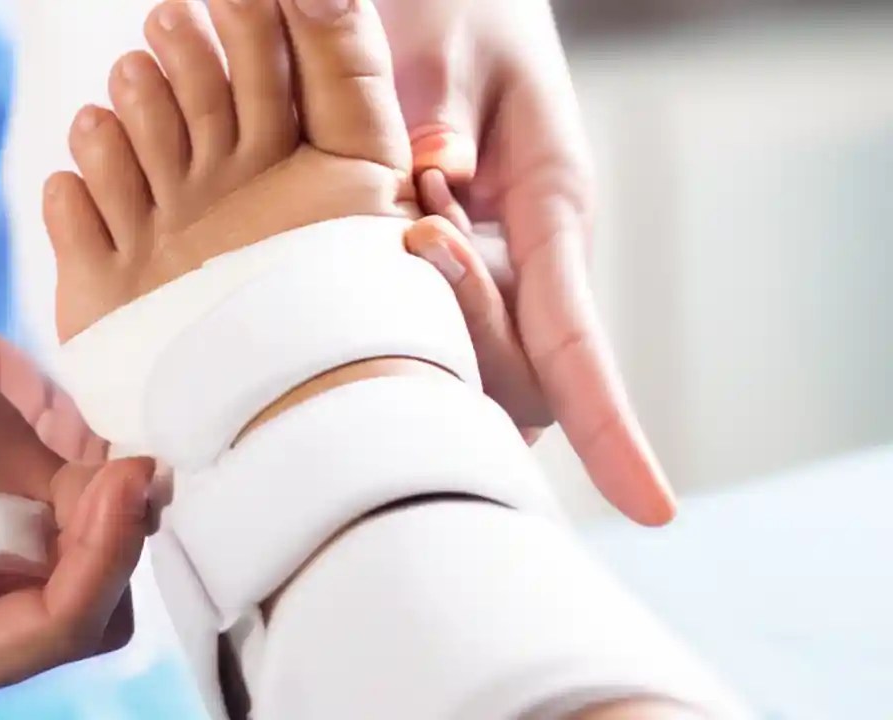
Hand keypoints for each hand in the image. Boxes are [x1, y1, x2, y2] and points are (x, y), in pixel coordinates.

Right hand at [0, 325, 148, 711]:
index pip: (61, 626)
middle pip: (80, 616)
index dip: (111, 546)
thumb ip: (61, 477)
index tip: (138, 469)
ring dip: (88, 513)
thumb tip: (146, 489)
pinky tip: (53, 450)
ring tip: (76, 443)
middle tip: (118, 458)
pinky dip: (63, 505)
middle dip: (104, 535)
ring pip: (76, 583)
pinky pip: (45, 556)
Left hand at [377, 0, 675, 524]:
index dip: (611, 424)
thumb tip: (440, 178)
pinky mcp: (417, 261)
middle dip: (460, 328)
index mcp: (548, 203)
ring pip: (452, 359)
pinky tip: (347, 251)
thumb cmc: (452, 6)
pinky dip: (371, 305)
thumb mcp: (454, 46)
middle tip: (420, 219)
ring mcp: (471, 263)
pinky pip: (400, 321)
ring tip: (400, 202)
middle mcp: (517, 253)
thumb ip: (446, 114)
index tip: (652, 507)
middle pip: (504, 369)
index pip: (577, 336)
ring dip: (412, 315)